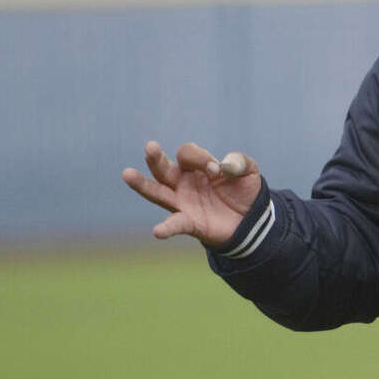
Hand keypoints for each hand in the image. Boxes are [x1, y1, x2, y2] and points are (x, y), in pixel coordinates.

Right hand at [121, 140, 262, 247]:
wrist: (252, 219)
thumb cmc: (244, 191)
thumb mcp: (249, 171)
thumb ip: (240, 162)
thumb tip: (225, 165)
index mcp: (195, 167)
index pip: (187, 154)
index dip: (200, 159)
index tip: (217, 170)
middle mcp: (183, 183)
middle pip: (163, 168)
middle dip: (156, 158)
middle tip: (150, 147)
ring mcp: (183, 203)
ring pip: (157, 192)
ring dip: (142, 184)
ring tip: (127, 174)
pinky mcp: (189, 223)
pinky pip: (175, 225)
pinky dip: (166, 228)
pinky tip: (158, 231)